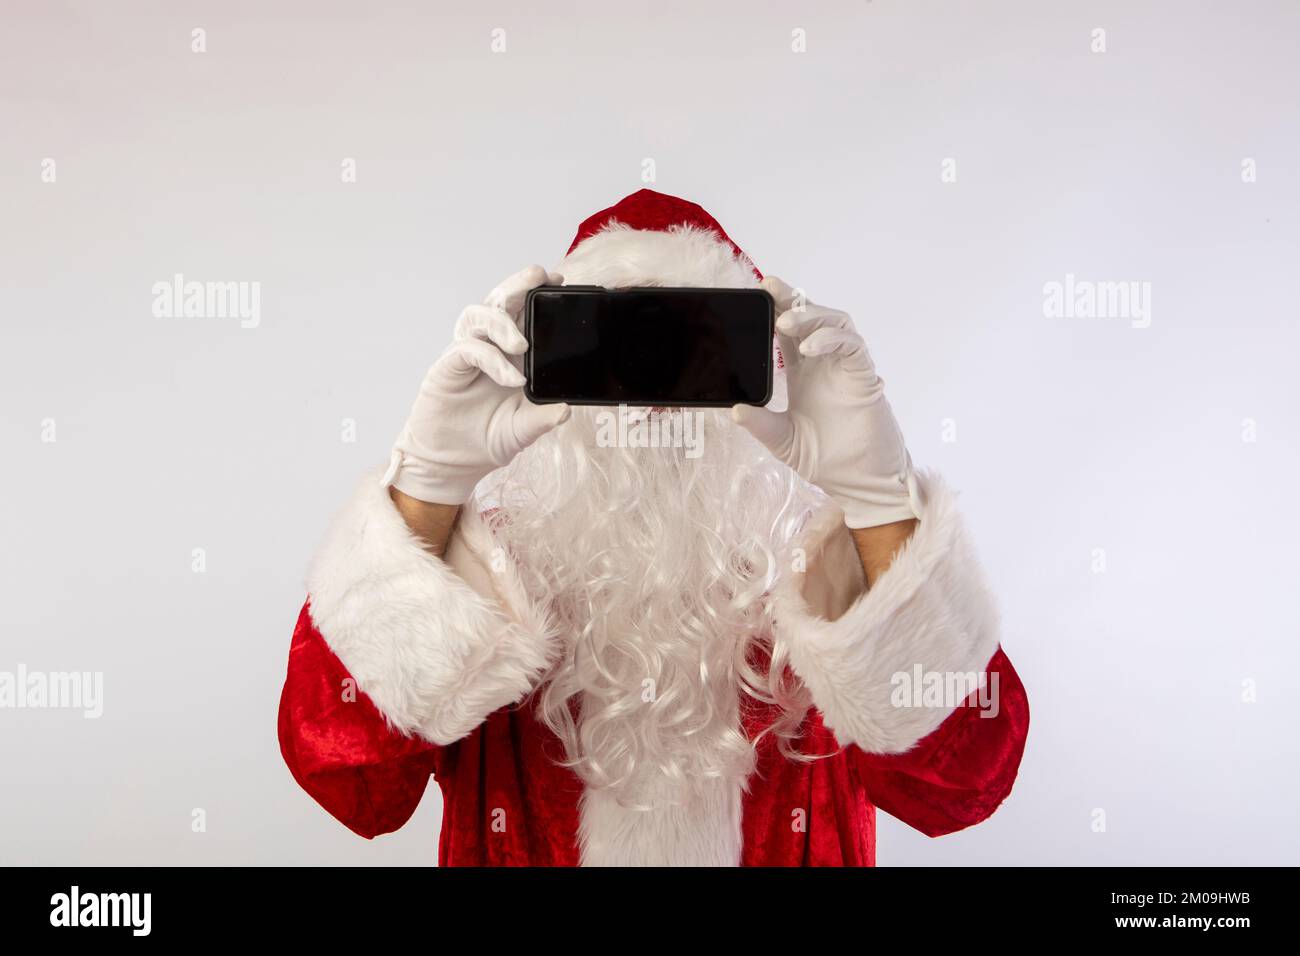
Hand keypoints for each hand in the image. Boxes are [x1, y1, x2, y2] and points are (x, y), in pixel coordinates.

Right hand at [383, 266, 570, 504]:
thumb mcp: (525, 430)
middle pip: (499, 301)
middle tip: (539, 278)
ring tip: (523, 345)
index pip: (522, 311)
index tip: (559, 281)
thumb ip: (544, 418)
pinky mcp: (447, 368)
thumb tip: (568, 409)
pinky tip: (510, 377)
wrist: (453, 464)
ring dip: (502, 322)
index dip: (536, 292)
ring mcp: (466, 355)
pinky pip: (467, 349)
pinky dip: (491, 359)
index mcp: (511, 353)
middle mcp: (488, 347)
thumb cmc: (488, 440)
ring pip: (478, 315)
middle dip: (518, 284)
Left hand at [731, 276, 917, 528]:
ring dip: (810, 316)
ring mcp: (845, 367)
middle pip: (809, 317)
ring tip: (785, 321)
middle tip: (769, 287)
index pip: (786, 332)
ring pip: (833, 323)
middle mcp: (824, 363)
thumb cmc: (825, 459)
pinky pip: (852, 346)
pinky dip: (832, 339)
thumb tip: (733, 410)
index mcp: (802, 373)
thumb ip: (761, 424)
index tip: (754, 295)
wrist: (858, 482)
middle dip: (790, 299)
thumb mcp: (782, 441)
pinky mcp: (864, 376)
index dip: (773, 310)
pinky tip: (810, 347)